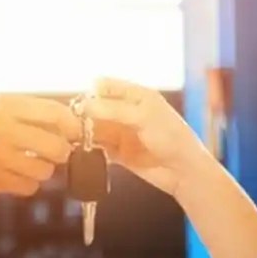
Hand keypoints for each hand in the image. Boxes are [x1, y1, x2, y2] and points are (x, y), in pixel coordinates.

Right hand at [0, 95, 80, 196]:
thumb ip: (26, 113)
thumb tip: (69, 121)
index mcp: (3, 105)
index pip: (54, 112)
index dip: (72, 125)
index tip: (75, 133)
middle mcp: (0, 127)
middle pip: (56, 145)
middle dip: (61, 152)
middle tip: (53, 153)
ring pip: (45, 169)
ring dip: (42, 170)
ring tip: (27, 164)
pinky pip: (29, 186)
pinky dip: (27, 184)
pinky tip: (14, 176)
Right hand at [79, 77, 206, 196]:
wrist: (184, 172)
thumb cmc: (172, 137)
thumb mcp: (143, 117)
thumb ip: (113, 110)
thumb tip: (84, 105)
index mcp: (136, 95)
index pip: (106, 86)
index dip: (91, 92)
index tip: (79, 104)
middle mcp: (127, 112)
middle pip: (96, 108)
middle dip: (83, 114)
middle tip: (71, 123)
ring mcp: (122, 133)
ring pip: (95, 128)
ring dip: (84, 132)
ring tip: (73, 138)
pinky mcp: (118, 153)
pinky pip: (98, 147)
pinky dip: (89, 149)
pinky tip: (81, 151)